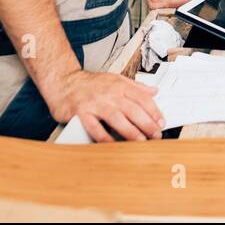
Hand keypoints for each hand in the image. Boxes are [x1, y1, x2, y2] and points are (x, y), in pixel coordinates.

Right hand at [48, 69, 165, 141]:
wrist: (62, 81)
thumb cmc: (90, 84)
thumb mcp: (115, 79)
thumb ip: (135, 86)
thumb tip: (154, 91)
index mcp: (119, 85)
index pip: (141, 97)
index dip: (154, 111)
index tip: (161, 123)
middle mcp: (108, 93)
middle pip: (132, 108)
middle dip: (147, 123)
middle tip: (156, 135)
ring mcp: (94, 102)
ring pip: (116, 117)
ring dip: (130, 131)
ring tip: (141, 142)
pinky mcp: (80, 112)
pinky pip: (94, 127)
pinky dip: (104, 137)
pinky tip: (113, 145)